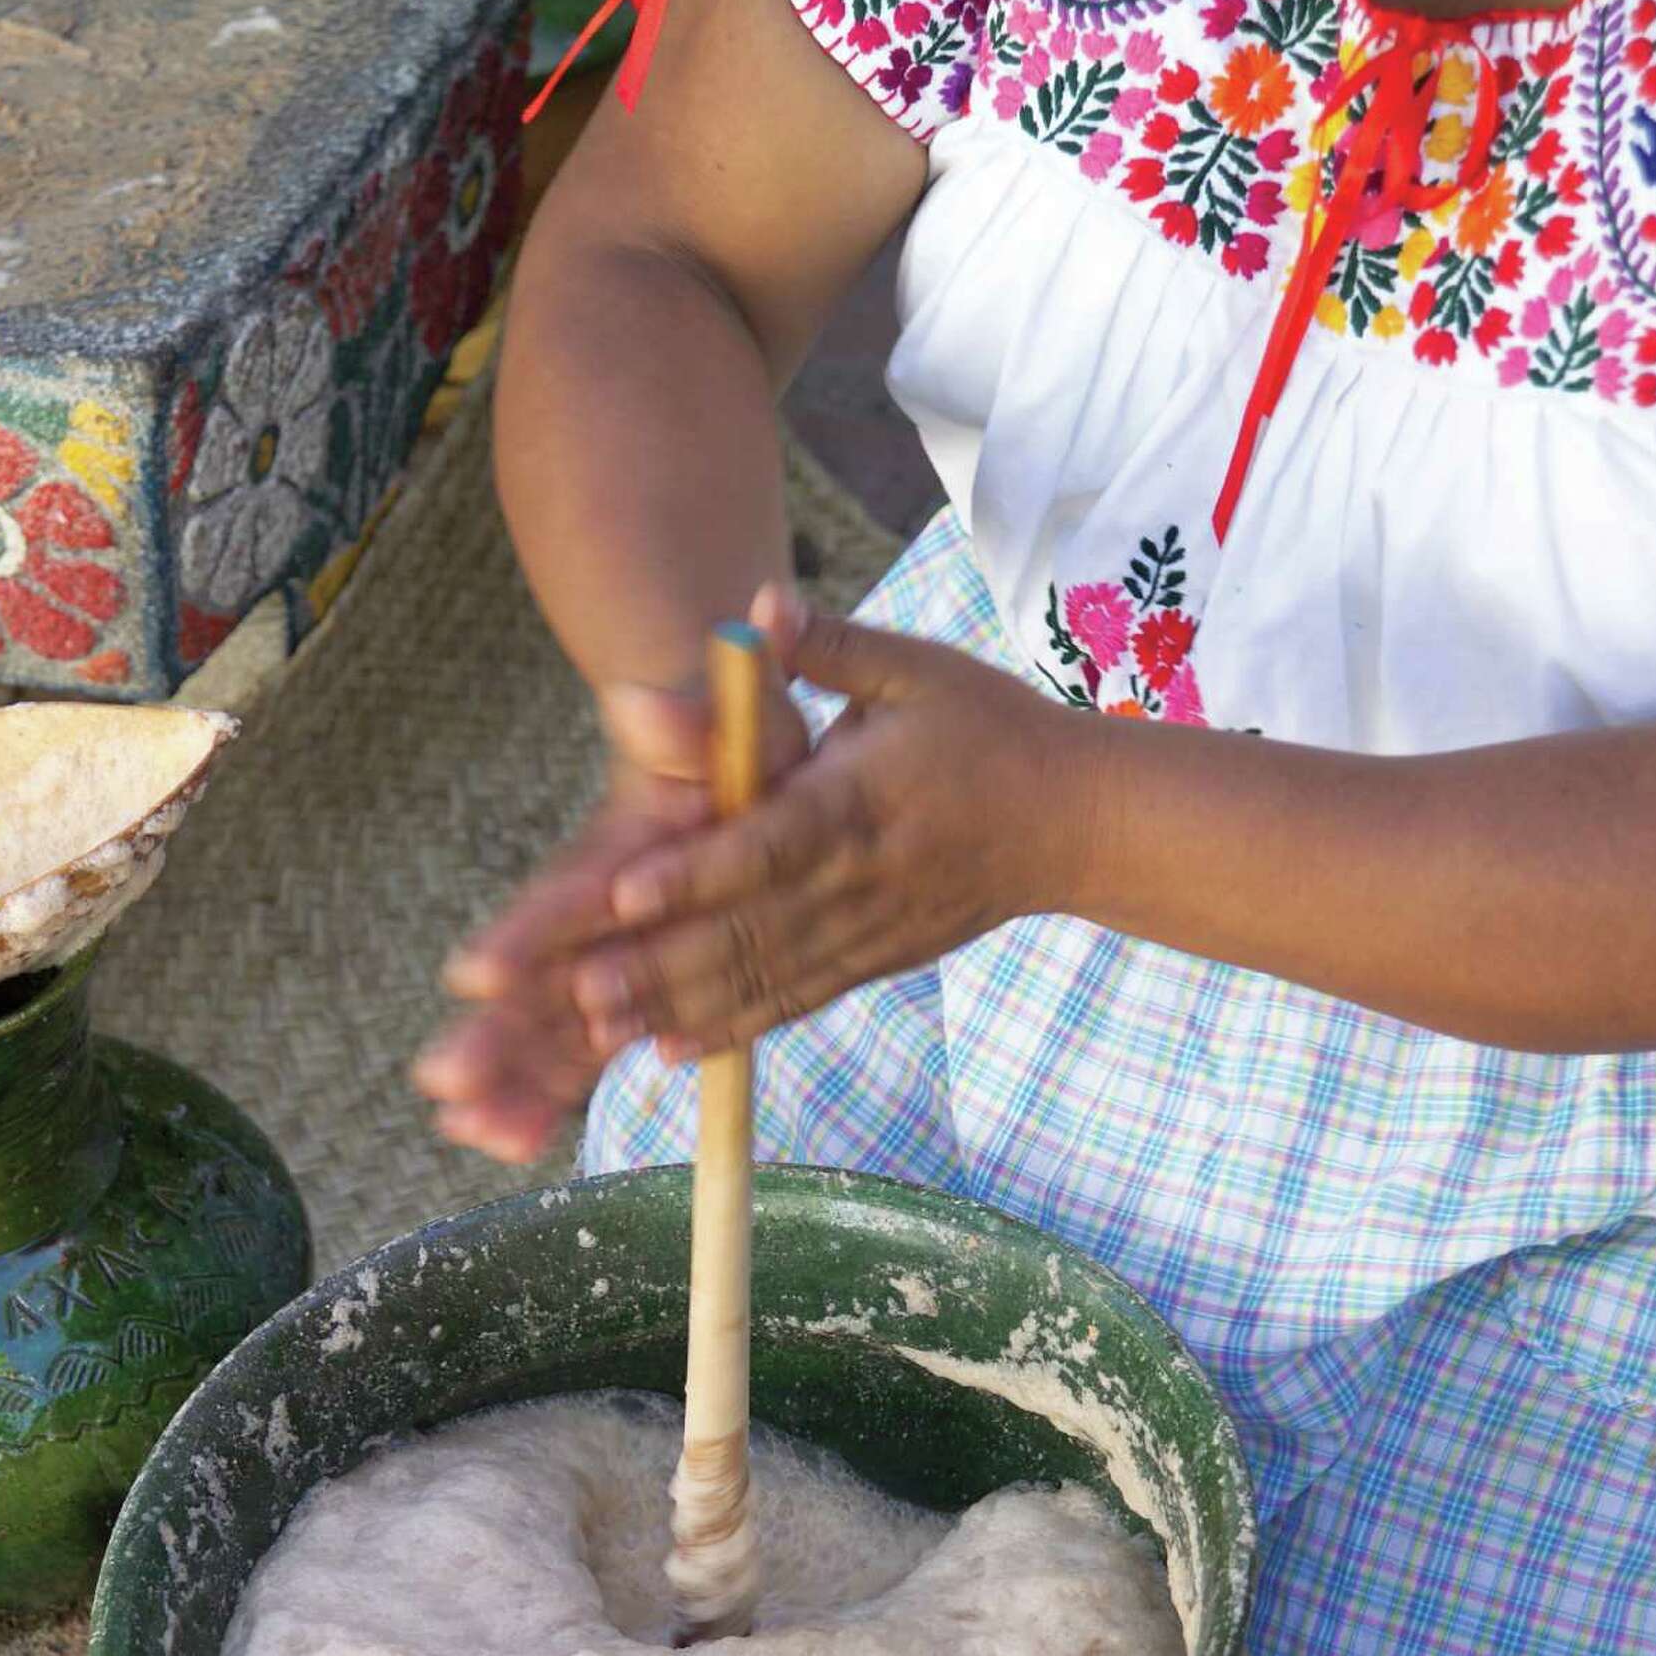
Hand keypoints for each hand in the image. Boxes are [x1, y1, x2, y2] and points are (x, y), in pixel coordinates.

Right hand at [415, 667, 807, 1162]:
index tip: (478, 974)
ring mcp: (601, 955)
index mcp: (616, 855)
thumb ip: (681, 722)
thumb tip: (646, 704)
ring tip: (468, 1131)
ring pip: (547, 1026)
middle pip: (533, 976)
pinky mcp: (620, 987)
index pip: (564, 898)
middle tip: (443, 1080)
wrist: (720, 752)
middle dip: (493, 1030)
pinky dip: (544, 1094)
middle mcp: (592, 912)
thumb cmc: (720, 737)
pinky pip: (581, 1051)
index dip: (525, 935)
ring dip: (508, 1079)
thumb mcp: (713, 721)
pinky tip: (504, 1143)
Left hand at [566, 592, 1078, 1063]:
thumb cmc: (991, 731)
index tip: (625, 893)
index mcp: (861, 799)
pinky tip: (666, 1051)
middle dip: (662, 964)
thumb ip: (830, 646)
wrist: (1074, 823)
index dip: (696, 873)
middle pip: (749, 930)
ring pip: (762, 978)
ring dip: (679, 1005)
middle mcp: (858, 878)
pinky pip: (792, 1003)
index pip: (769, 843)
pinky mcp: (870, 962)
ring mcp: (865, 931)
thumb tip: (758, 605)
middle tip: (581, 991)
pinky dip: (730, 1029)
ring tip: (600, 1028)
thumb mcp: (918, 669)